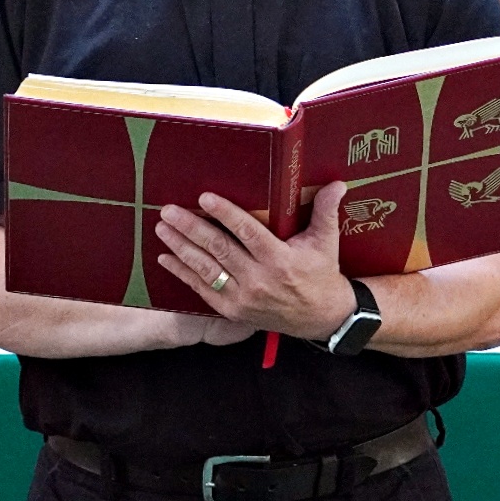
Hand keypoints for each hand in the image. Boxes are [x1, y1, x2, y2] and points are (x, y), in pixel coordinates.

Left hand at [154, 181, 356, 341]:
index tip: (204, 198)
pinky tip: (166, 258)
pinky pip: (203, 290)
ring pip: (207, 269)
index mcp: (280, 259)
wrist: (322, 317)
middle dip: (191, 228)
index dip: (224, 214)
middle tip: (168, 210)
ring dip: (181, 248)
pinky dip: (183, 274)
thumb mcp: (326, 242)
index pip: (247, 232)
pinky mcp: (233, 311)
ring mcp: (244, 298)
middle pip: (219, 249)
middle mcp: (259, 279)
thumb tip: (337, 183)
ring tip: (162, 228)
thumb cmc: (322, 274)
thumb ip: (325, 210)